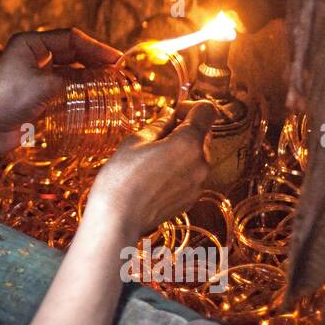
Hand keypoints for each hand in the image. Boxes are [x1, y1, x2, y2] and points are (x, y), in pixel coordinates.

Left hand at [0, 28, 120, 158]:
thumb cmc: (8, 100)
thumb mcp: (46, 85)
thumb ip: (77, 79)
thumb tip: (106, 76)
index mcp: (30, 43)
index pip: (70, 38)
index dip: (96, 48)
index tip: (117, 60)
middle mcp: (33, 56)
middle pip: (72, 55)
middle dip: (95, 63)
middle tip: (118, 73)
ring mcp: (35, 77)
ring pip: (70, 73)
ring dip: (90, 79)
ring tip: (112, 86)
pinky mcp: (37, 97)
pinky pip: (64, 91)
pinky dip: (80, 94)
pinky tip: (96, 100)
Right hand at [84, 101, 215, 237]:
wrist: (118, 219)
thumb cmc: (121, 177)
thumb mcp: (135, 141)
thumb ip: (159, 124)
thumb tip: (170, 115)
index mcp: (188, 143)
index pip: (207, 110)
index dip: (191, 106)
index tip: (174, 112)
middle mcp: (201, 162)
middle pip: (203, 134)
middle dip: (184, 130)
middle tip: (155, 136)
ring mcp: (198, 183)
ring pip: (197, 155)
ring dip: (181, 150)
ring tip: (152, 159)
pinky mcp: (192, 198)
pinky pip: (192, 174)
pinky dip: (179, 169)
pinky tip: (155, 176)